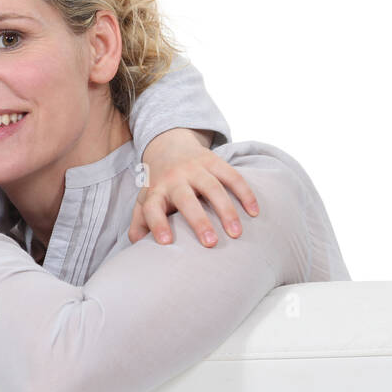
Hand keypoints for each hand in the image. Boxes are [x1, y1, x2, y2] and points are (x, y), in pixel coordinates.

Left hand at [130, 128, 258, 247]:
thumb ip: (140, 223)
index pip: (152, 208)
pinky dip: (245, 193)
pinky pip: (232, 176)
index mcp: (155, 191)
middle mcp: (174, 178)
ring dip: (226, 210)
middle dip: (198, 221)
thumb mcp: (145, 200)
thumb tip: (136, 246)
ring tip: (235, 233)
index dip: (157, 224)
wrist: (169, 145)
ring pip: (213, 188)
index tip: (166, 242)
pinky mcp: (214, 161)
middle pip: (186, 199)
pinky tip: (254, 212)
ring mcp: (195, 168)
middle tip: (210, 244)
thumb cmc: (159, 184)